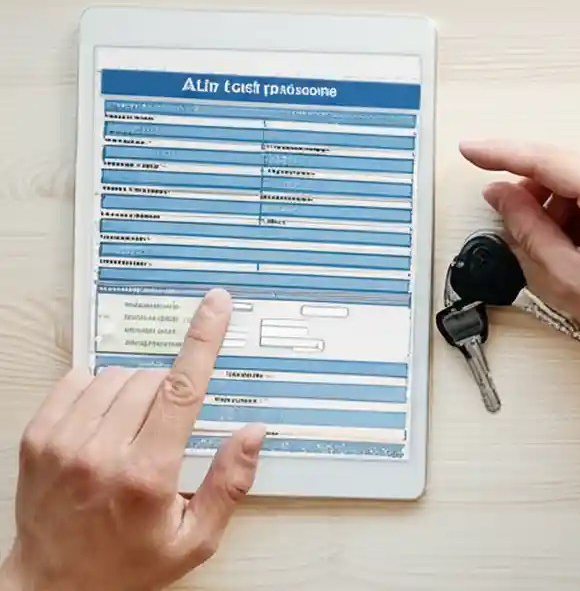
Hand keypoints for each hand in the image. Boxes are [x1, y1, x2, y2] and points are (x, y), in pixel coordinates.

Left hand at [1, 289, 264, 590]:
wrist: (53, 585)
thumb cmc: (126, 564)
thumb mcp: (194, 540)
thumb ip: (230, 484)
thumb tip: (251, 435)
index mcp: (147, 475)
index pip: (182, 389)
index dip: (203, 340)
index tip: (216, 307)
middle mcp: (102, 453)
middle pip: (151, 380)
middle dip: (170, 391)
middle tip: (167, 429)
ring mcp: (64, 443)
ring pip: (115, 377)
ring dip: (134, 390)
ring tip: (134, 430)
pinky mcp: (37, 439)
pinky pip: (76, 381)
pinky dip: (97, 390)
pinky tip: (103, 422)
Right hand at [459, 140, 579, 391]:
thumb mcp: (571, 278)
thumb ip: (529, 228)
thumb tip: (502, 196)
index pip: (552, 160)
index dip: (504, 154)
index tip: (472, 150)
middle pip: (571, 165)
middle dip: (536, 189)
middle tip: (511, 217)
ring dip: (562, 201)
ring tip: (557, 246)